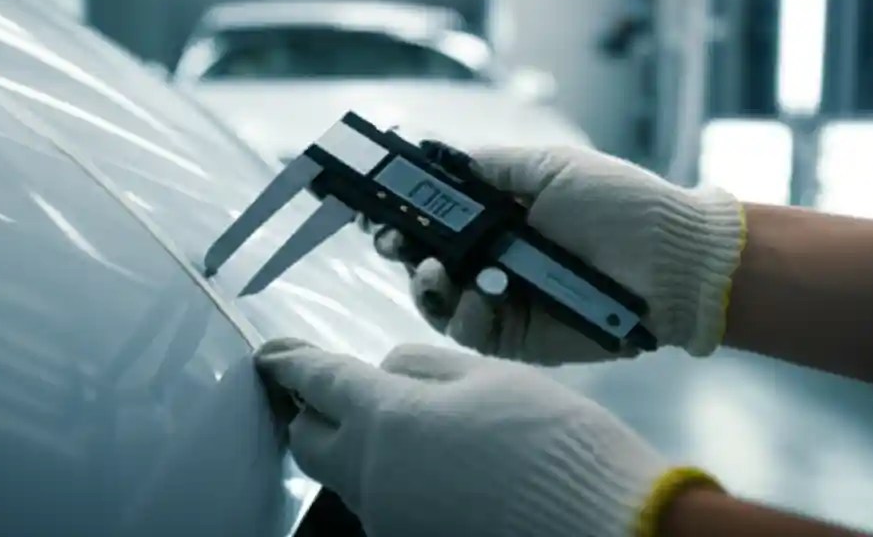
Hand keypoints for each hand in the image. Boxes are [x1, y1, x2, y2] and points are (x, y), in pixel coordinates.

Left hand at [255, 337, 704, 536]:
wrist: (602, 526)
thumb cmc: (549, 437)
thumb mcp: (488, 375)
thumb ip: (423, 368)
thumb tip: (386, 376)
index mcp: (383, 417)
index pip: (316, 381)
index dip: (290, 360)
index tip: (269, 352)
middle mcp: (370, 475)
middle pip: (310, 442)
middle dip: (310, 412)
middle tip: (329, 393)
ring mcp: (388, 519)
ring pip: (347, 476)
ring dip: (356, 447)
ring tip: (403, 427)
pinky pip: (385, 503)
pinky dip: (393, 477)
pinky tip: (437, 465)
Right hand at [375, 146, 743, 363]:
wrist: (671, 262)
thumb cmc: (621, 206)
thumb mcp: (552, 168)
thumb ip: (492, 167)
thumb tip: (440, 157)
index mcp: (498, 218)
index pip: (434, 218)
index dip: (403, 215)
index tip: (379, 209)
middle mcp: (492, 259)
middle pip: (424, 260)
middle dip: (401, 251)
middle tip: (394, 244)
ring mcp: (501, 300)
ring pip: (437, 301)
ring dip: (426, 285)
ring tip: (437, 271)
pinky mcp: (516, 336)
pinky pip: (471, 330)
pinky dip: (467, 314)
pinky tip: (484, 296)